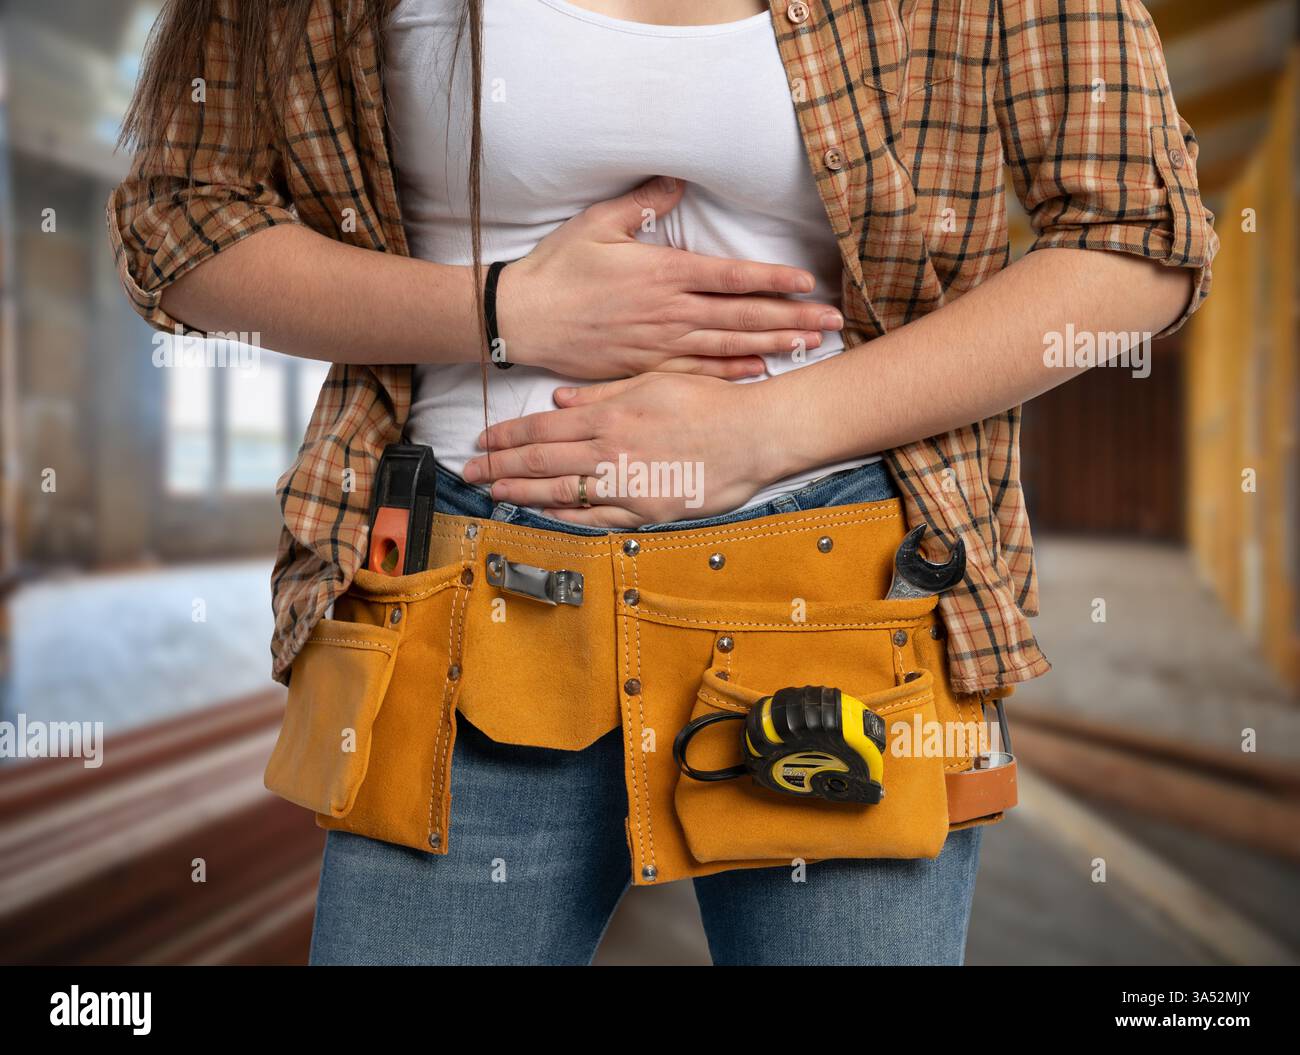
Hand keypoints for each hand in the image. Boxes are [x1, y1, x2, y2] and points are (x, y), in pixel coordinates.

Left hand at [462, 373, 783, 526]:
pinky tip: (543, 517)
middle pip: (541, 461)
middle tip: (469, 471)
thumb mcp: (653, 382)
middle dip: (499, 466)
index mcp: (609, 414)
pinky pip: (596, 518)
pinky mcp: (646, 509)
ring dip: (522, 494)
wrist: (755, 434)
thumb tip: (559, 397)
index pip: (543, 427)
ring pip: (561, 492)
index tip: (483, 441)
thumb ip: (602, 392)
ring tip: (494, 494)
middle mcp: (610, 450)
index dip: (507, 437)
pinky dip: (566, 518)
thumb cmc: (710, 402)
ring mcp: (626, 483)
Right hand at [495, 176, 842, 379]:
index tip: (808, 282)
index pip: (732, 277)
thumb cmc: (557, 268)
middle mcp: (669, 311)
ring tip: (811, 345)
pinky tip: (760, 370)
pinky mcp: (644, 367)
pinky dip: (731, 372)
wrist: (520, 319)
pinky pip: (698, 372)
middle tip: (832, 321)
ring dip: (773, 345)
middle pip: (743, 316)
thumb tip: (677, 180)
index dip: (773, 280)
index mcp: (663, 272)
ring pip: (728, 346)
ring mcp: (659, 343)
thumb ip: (644, 202)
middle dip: (791, 318)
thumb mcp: (598, 223)